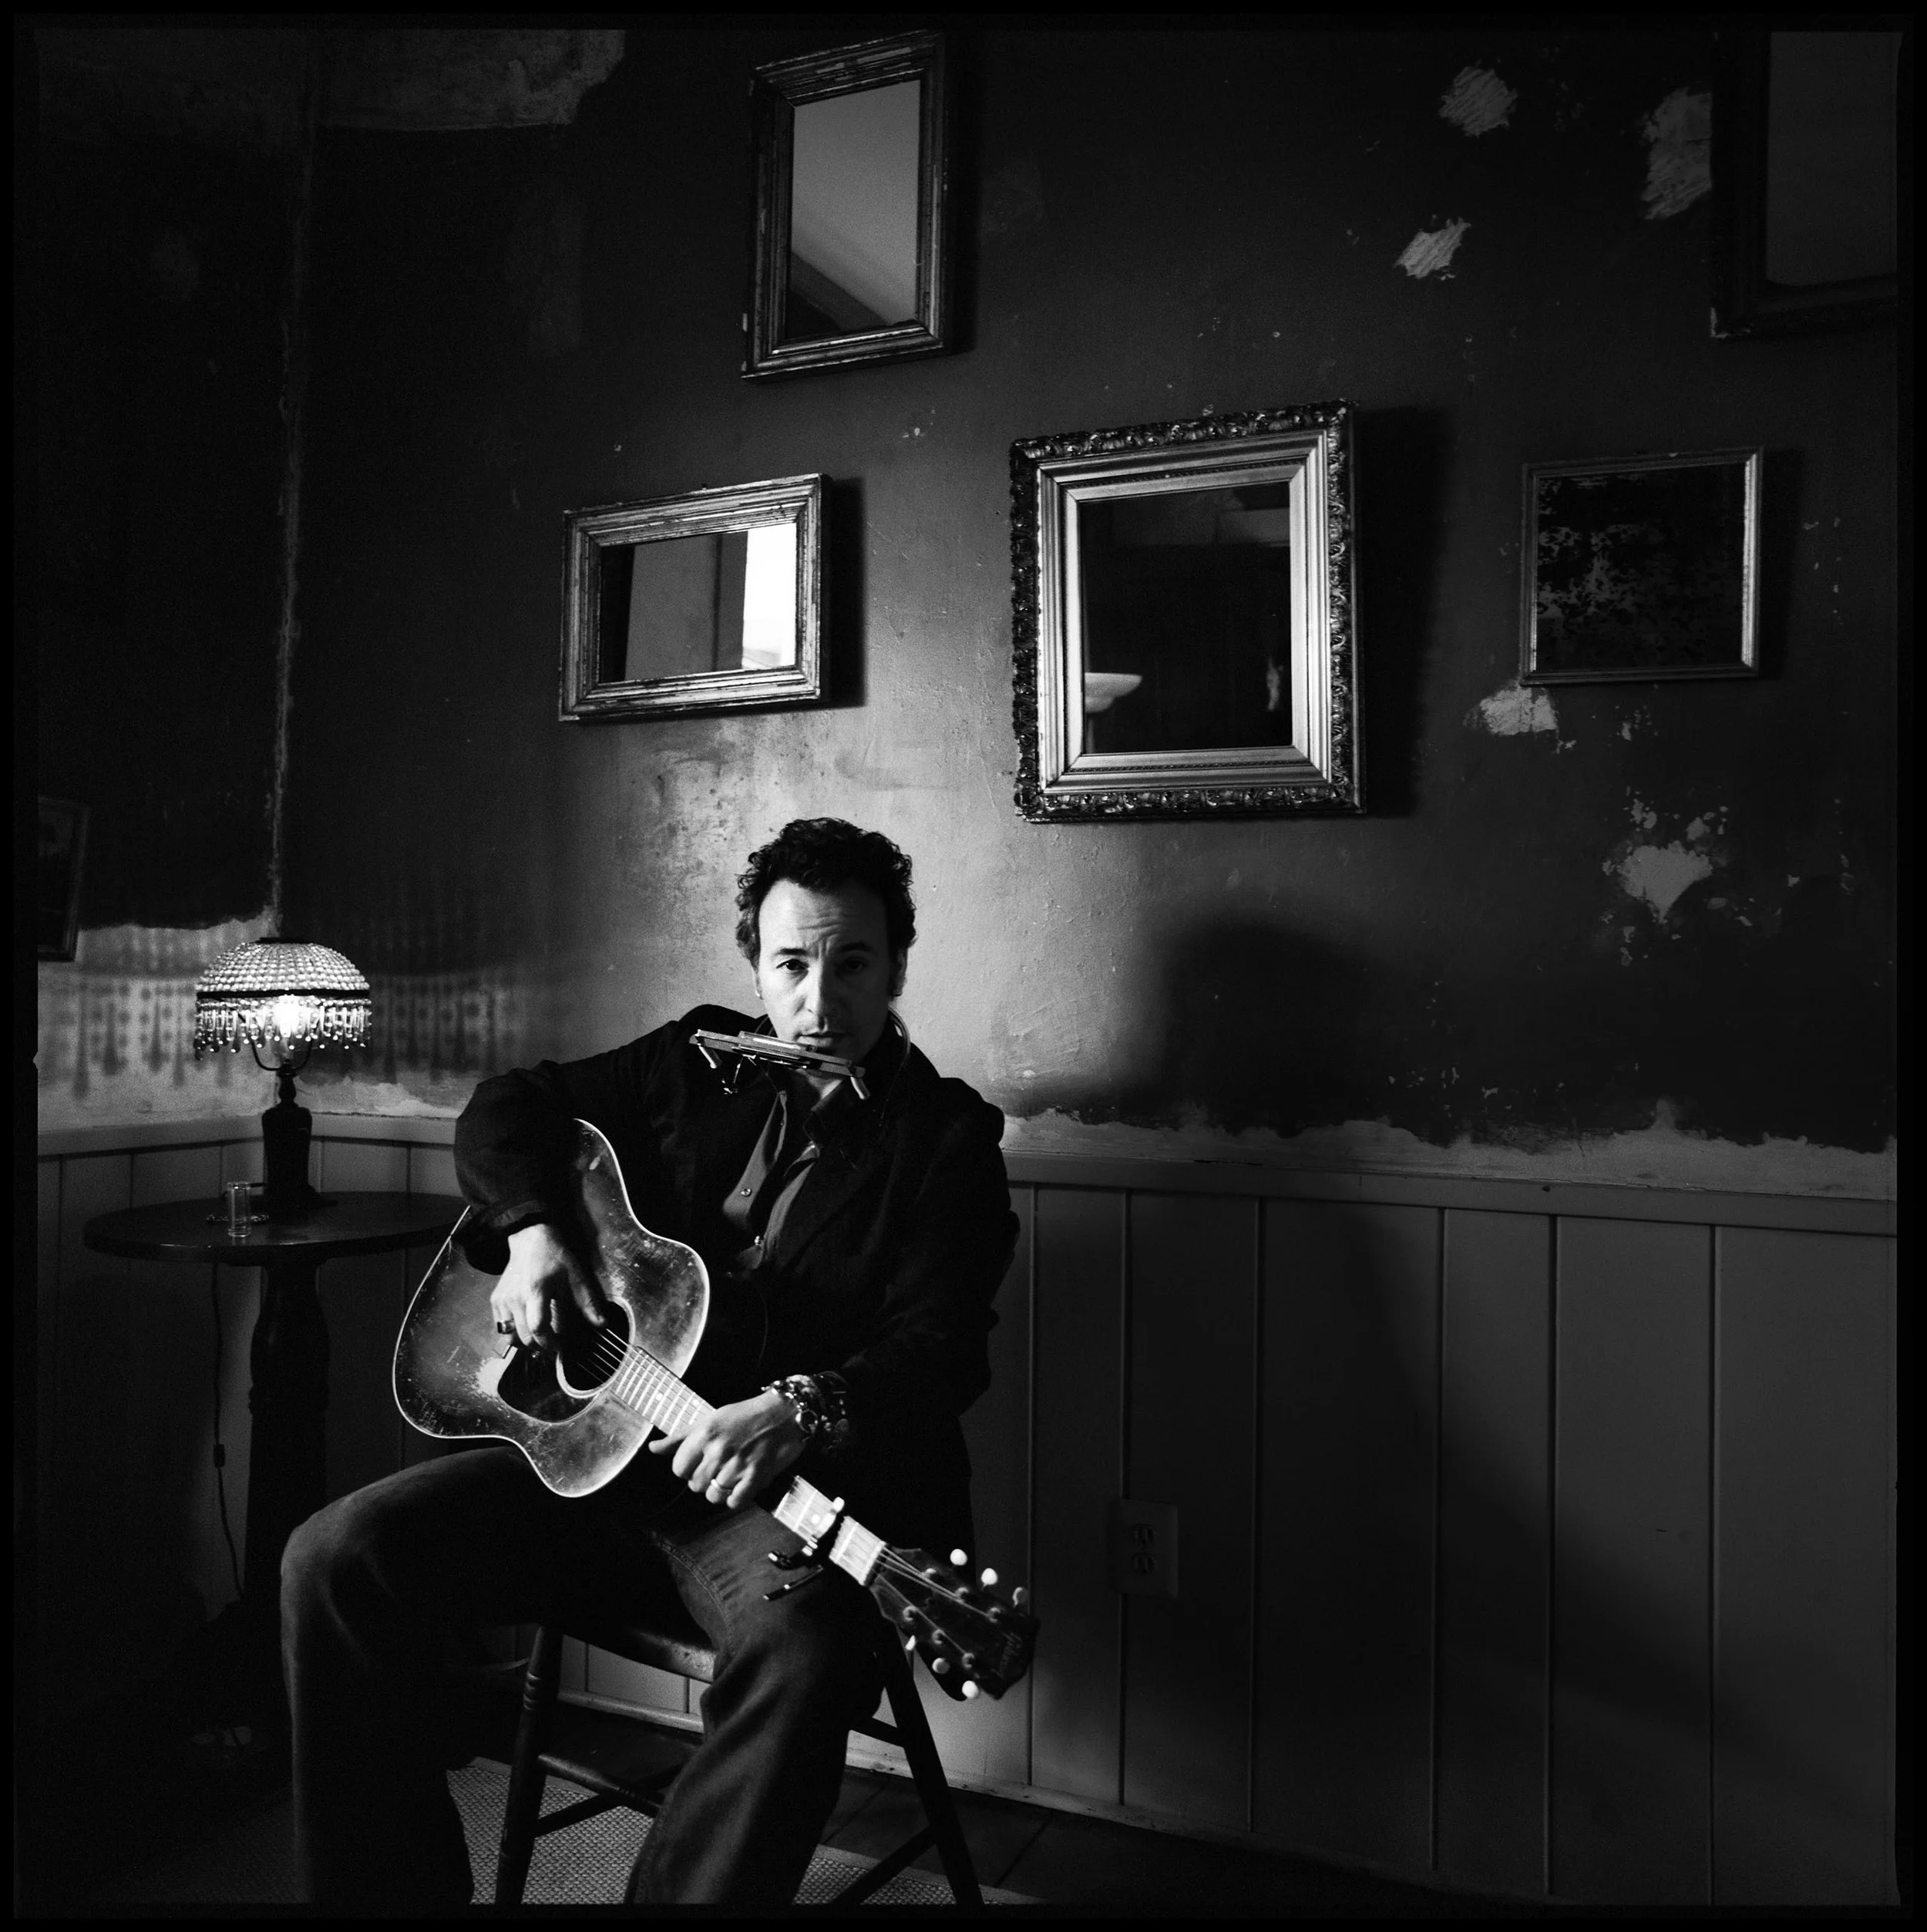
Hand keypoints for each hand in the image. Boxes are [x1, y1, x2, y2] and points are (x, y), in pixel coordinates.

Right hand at [490, 1222, 604, 1348]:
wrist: (530, 1239)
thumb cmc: (554, 1257)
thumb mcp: (575, 1277)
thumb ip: (587, 1303)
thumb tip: (601, 1323)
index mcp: (536, 1292)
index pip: (538, 1328)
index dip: (549, 1342)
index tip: (560, 1346)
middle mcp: (515, 1298)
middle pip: (524, 1337)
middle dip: (539, 1346)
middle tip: (552, 1343)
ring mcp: (502, 1300)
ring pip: (509, 1337)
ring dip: (524, 1343)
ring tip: (538, 1338)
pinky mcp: (495, 1300)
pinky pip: (501, 1327)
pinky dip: (513, 1333)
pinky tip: (526, 1327)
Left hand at [648, 1389, 805, 1508]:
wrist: (785, 1412)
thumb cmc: (746, 1414)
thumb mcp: (710, 1419)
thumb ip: (680, 1437)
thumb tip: (654, 1448)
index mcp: (704, 1433)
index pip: (679, 1469)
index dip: (688, 1468)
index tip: (700, 1462)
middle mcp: (719, 1450)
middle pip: (695, 1485)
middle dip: (705, 1480)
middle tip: (719, 1467)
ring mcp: (738, 1464)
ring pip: (714, 1497)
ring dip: (721, 1490)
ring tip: (732, 1474)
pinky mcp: (756, 1476)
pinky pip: (735, 1502)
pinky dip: (736, 1498)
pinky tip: (742, 1484)